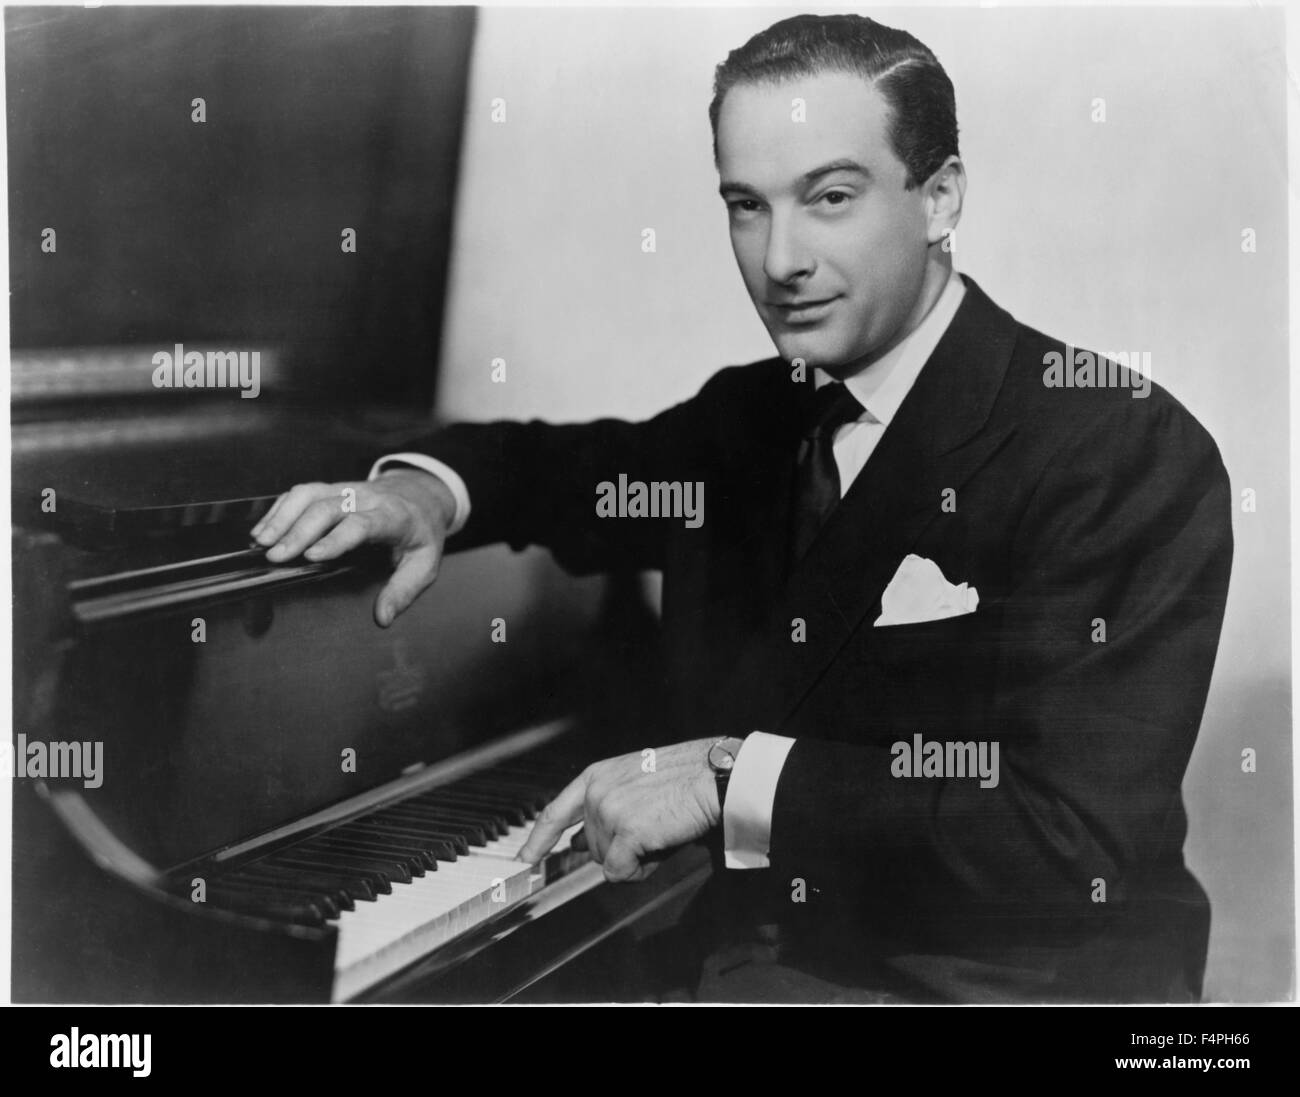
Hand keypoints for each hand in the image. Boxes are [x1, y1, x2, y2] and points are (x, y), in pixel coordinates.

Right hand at [251, 470, 457, 626]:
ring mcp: (347, 488)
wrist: (421, 495)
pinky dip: (279, 508)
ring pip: (310, 493)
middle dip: (299, 530)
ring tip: (261, 541)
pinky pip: (302, 492)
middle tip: (276, 556)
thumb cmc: (421, 534)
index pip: (362, 524)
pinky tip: (263, 529)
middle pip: (328, 507)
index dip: (336, 538)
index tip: (311, 555)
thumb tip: (383, 618)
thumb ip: (403, 591)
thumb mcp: (425, 564)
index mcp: (394, 517)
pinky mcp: (332, 487)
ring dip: (282, 516)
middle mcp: (368, 498)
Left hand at [518, 738, 720, 881]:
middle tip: (652, 829)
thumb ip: (603, 810)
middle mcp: (595, 793)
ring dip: (634, 858)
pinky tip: (658, 847)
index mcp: (595, 777)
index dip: (538, 839)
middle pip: (590, 849)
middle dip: (620, 849)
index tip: (525, 858)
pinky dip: (639, 870)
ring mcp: (608, 812)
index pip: (555, 812)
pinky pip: (619, 872)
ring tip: (659, 831)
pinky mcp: (625, 832)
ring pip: (607, 863)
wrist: (711, 776)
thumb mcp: (632, 784)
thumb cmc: (682, 779)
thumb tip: (581, 843)